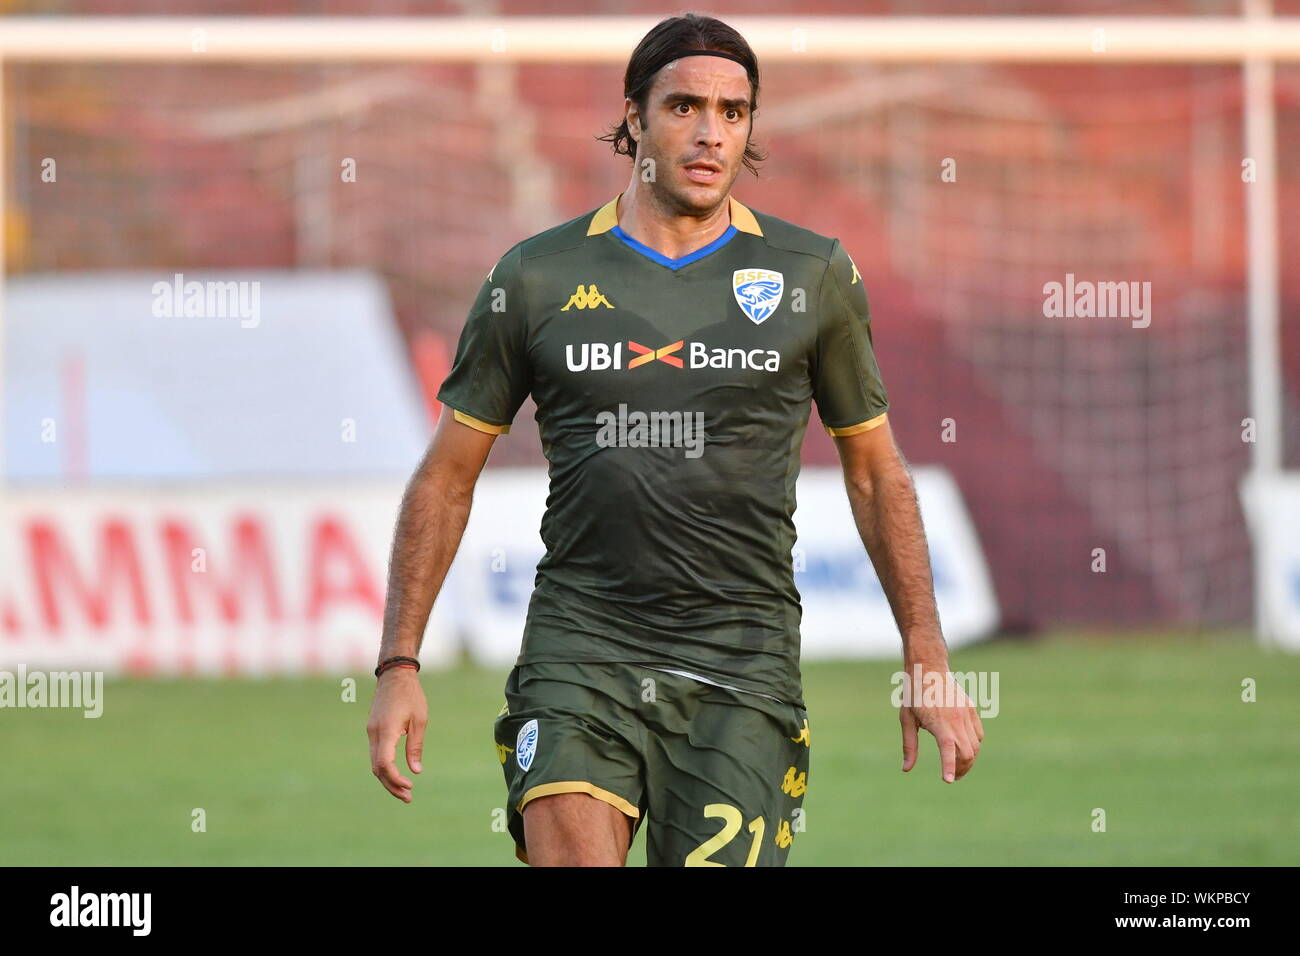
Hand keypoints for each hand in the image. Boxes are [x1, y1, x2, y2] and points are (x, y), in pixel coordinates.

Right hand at [367, 666, 427, 801]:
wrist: (395, 675)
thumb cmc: (411, 695)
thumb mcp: (420, 720)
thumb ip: (415, 746)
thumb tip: (416, 771)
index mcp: (386, 730)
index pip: (384, 763)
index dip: (395, 779)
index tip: (410, 786)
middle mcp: (374, 733)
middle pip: (377, 768)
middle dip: (391, 785)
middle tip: (408, 798)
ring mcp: (371, 732)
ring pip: (374, 763)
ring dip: (388, 779)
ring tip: (404, 791)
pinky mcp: (373, 730)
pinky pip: (376, 755)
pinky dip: (384, 768)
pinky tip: (396, 775)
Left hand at [898, 659, 984, 782]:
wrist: (929, 667)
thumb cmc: (914, 694)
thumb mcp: (906, 719)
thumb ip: (909, 746)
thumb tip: (906, 769)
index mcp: (938, 722)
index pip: (949, 749)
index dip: (949, 767)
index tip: (948, 780)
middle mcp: (956, 719)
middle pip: (967, 753)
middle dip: (961, 769)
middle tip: (952, 777)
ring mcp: (966, 714)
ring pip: (976, 746)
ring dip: (968, 760)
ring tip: (957, 766)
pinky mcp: (971, 709)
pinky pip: (978, 734)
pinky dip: (974, 745)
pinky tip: (964, 749)